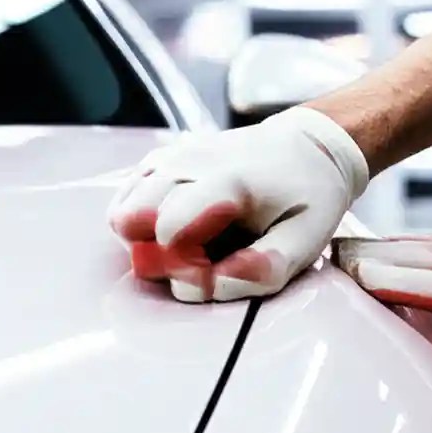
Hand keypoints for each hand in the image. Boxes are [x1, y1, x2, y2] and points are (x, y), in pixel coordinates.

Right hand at [108, 107, 368, 302]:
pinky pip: (127, 194)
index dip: (182, 265)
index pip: (169, 228)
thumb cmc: (307, 198)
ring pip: (123, 207)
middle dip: (156, 254)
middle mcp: (189, 163)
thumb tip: (214, 286)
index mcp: (228, 182)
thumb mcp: (304, 239)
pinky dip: (139, 219)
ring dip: (142, 238)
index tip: (210, 272)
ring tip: (184, 246)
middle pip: (132, 218)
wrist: (309, 146)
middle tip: (197, 260)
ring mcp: (172, 157)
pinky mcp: (164, 159)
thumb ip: (264, 268)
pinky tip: (172, 228)